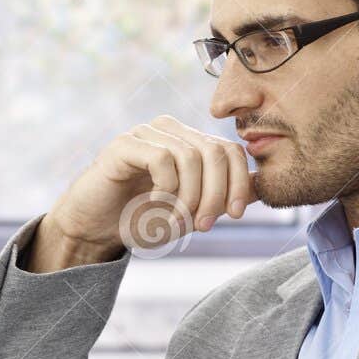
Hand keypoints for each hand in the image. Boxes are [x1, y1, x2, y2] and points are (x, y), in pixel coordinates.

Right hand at [26, 115, 253, 272]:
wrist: (95, 228)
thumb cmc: (139, 218)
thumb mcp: (190, 211)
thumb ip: (222, 197)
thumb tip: (263, 186)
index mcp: (189, 141)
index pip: (230, 150)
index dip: (239, 183)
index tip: (235, 216)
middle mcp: (170, 130)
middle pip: (215, 152)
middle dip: (216, 194)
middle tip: (204, 226)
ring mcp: (146, 133)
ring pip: (192, 157)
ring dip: (189, 198)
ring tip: (176, 222)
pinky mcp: (125, 144)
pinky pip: (162, 159)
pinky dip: (166, 188)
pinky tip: (156, 204)